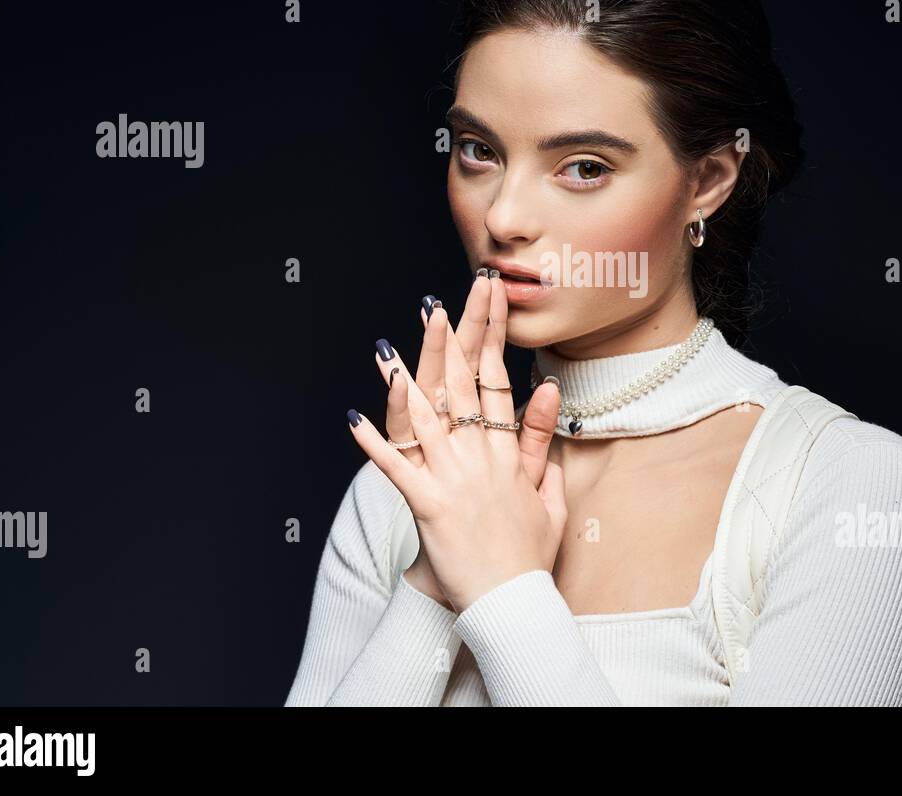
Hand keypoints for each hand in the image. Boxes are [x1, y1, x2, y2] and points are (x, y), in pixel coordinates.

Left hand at [347, 271, 566, 612]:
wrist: (514, 602)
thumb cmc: (529, 556)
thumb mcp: (548, 498)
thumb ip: (543, 449)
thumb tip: (548, 401)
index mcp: (508, 455)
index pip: (499, 383)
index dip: (492, 337)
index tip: (489, 300)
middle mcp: (482, 458)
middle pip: (465, 387)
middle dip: (454, 339)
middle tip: (442, 299)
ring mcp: (456, 480)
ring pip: (427, 419)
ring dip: (402, 383)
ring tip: (385, 349)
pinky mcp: (431, 506)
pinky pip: (398, 469)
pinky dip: (374, 444)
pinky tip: (353, 419)